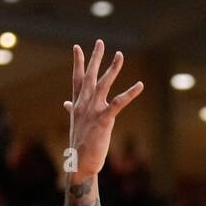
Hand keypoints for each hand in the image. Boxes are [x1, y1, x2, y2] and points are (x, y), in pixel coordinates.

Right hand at [64, 40, 143, 179]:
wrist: (80, 163)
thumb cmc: (80, 145)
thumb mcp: (75, 123)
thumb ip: (72, 110)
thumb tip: (66, 103)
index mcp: (77, 104)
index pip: (77, 79)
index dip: (78, 62)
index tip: (77, 47)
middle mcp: (83, 104)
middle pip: (89, 76)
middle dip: (95, 58)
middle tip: (100, 42)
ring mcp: (93, 111)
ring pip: (103, 85)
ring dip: (112, 69)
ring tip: (120, 55)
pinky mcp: (104, 120)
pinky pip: (119, 103)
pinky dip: (130, 93)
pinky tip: (140, 85)